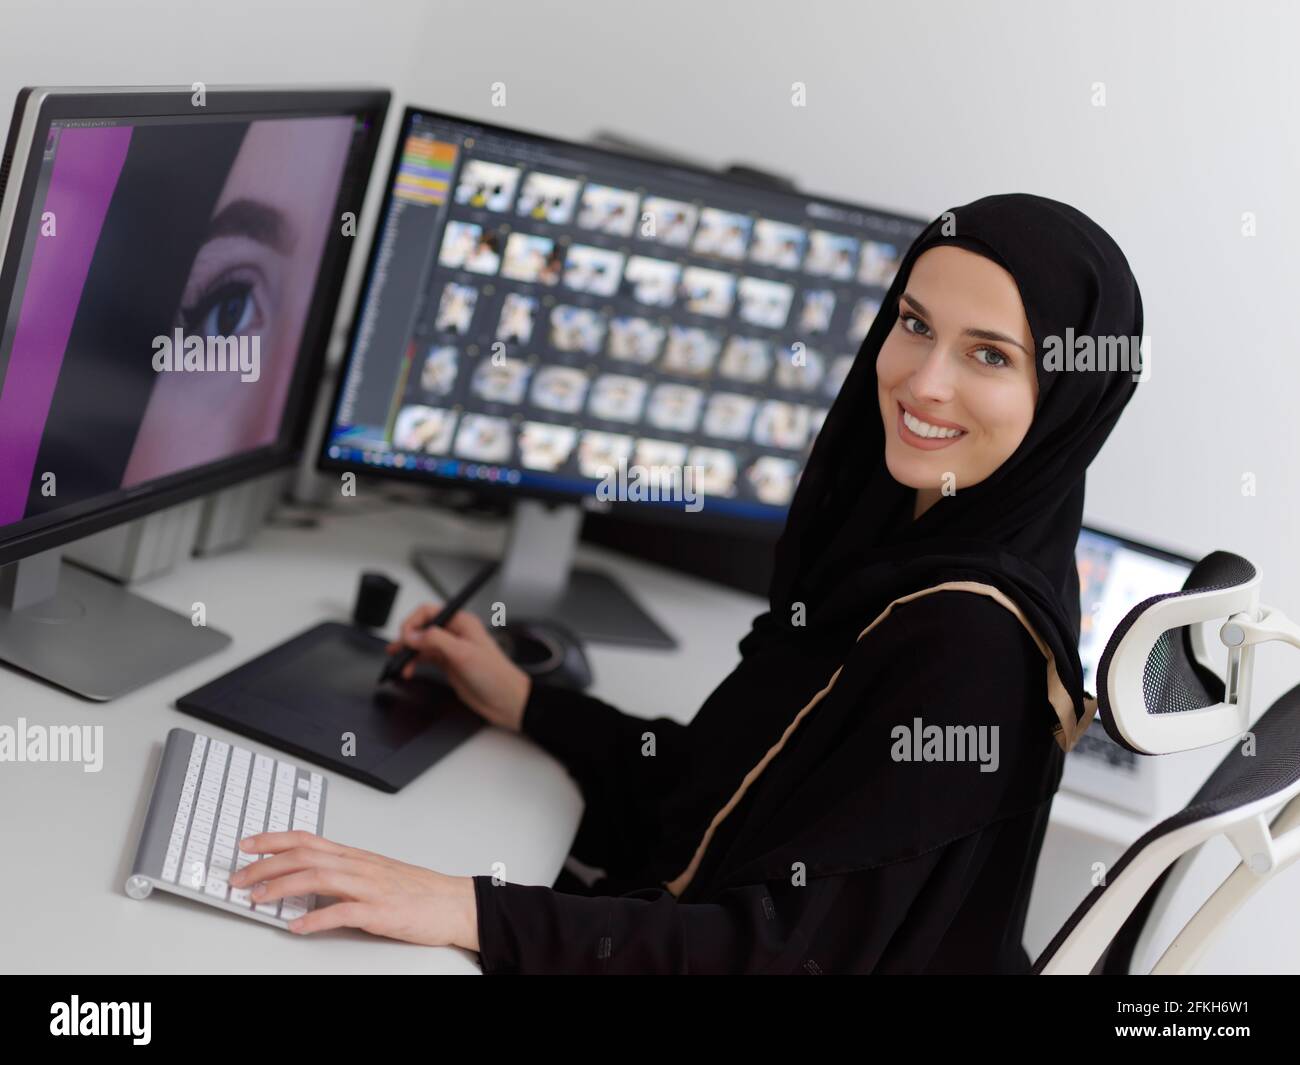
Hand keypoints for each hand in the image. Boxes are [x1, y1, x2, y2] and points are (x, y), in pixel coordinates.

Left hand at [229, 831, 478, 950]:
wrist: (454, 903)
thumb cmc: (417, 891)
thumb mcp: (375, 874)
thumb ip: (342, 875)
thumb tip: (305, 881)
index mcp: (355, 857)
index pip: (307, 839)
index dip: (273, 840)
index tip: (246, 844)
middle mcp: (359, 866)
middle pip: (304, 856)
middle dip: (264, 865)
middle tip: (237, 876)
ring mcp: (369, 887)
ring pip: (318, 877)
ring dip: (281, 887)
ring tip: (256, 898)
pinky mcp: (380, 912)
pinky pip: (343, 912)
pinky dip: (316, 919)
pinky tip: (297, 927)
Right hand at [387, 604, 530, 731]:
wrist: (506, 700)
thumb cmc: (495, 675)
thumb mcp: (463, 653)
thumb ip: (436, 640)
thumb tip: (413, 634)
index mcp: (462, 623)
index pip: (429, 612)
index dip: (413, 622)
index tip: (404, 637)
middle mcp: (456, 633)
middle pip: (422, 628)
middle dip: (407, 639)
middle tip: (396, 651)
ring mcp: (451, 649)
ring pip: (421, 645)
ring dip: (408, 653)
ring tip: (399, 664)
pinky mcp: (449, 664)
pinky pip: (425, 659)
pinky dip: (414, 663)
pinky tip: (409, 671)